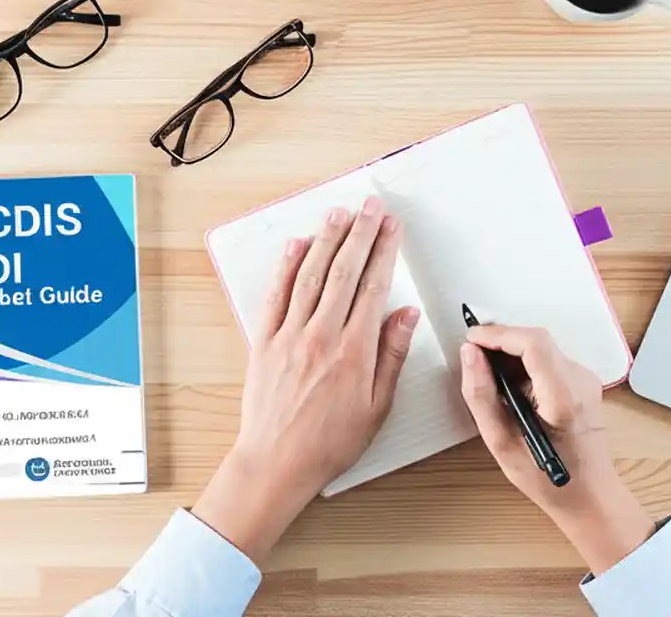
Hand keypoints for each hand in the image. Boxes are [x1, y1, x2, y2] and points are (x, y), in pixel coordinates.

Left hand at [192, 197, 419, 562]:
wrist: (277, 463)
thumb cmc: (329, 442)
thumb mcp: (377, 406)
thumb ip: (391, 356)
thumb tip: (405, 316)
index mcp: (354, 352)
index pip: (374, 287)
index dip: (385, 252)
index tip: (392, 228)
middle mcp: (321, 336)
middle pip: (344, 271)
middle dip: (360, 233)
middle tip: (371, 207)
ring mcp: (290, 336)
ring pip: (311, 275)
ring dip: (327, 240)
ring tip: (339, 214)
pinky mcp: (265, 342)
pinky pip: (276, 295)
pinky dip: (286, 267)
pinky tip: (297, 246)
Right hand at [460, 325, 653, 574]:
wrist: (591, 495)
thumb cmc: (548, 480)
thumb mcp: (501, 443)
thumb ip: (481, 395)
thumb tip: (469, 354)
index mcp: (563, 397)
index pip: (533, 343)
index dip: (498, 334)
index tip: (471, 339)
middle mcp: (581, 381)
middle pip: (537, 341)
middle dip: (501, 341)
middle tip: (472, 357)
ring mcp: (586, 379)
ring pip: (542, 348)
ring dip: (511, 353)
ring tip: (488, 376)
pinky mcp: (584, 382)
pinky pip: (549, 360)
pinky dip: (525, 364)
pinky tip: (510, 387)